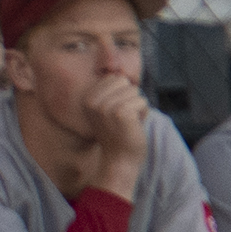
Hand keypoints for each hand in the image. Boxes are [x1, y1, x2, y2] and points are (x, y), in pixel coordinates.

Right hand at [82, 74, 149, 197]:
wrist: (120, 161)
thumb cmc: (119, 133)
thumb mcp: (109, 108)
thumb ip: (113, 90)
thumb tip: (121, 71)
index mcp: (87, 98)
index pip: (115, 78)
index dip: (122, 95)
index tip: (115, 114)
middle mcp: (93, 101)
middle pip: (125, 82)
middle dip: (130, 99)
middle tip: (123, 119)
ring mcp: (106, 107)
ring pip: (135, 91)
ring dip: (137, 107)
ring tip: (128, 123)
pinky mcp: (121, 112)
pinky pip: (142, 102)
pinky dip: (143, 114)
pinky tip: (134, 127)